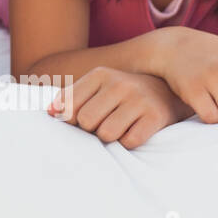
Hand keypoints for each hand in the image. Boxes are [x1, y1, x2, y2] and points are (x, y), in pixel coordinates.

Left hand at [49, 67, 193, 148]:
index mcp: (100, 75)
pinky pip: (129, 142)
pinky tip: (135, 130)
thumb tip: (49, 112)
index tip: (81, 118)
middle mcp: (119, 83)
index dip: (72, 118)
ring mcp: (139, 99)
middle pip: (86, 121)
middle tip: (105, 122)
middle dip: (92, 129)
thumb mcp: (96, 88)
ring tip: (120, 126)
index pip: (70, 106)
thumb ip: (69, 99)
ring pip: (106, 134)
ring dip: (110, 137)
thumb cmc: (122, 94)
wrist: (168, 91)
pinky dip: (129, 142)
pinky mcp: (156, 116)